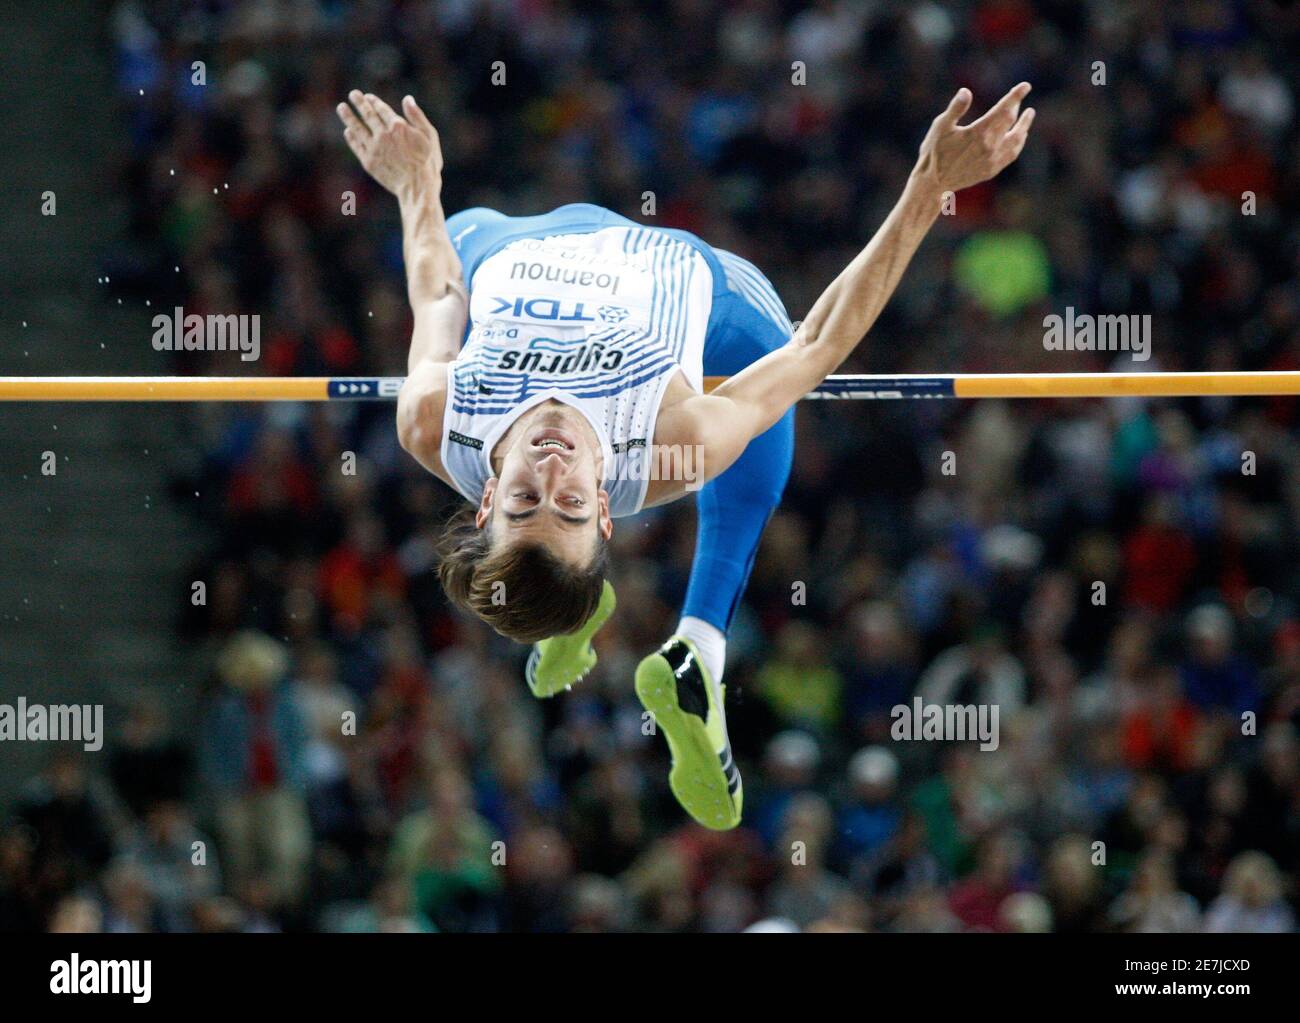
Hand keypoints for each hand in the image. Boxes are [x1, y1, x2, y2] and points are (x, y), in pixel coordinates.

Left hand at [336, 91, 442, 199]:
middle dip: (359, 103)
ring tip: (341, 107)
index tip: (368, 97)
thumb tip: (407, 99)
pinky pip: (357, 146)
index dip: (374, 101)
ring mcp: (374, 148)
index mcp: (398, 126)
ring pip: (357, 128)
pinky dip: (351, 138)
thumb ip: (417, 116)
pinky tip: (348, 132)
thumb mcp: (429, 135)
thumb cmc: (427, 162)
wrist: (418, 188)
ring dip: (348, 116)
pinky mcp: (368, 162)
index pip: (382, 109)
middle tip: (353, 94)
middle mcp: (383, 134)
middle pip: (367, 114)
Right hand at [912, 83, 1034, 195]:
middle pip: (1011, 122)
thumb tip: (966, 91)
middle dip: (1016, 107)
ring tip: (1028, 115)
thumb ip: (955, 108)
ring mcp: (992, 160)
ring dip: (1024, 126)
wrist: (933, 184)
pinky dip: (1018, 143)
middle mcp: (990, 146)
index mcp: (979, 132)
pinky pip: (1011, 155)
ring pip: (1016, 140)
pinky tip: (1018, 138)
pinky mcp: (992, 170)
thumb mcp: (940, 127)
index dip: (1015, 96)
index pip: (1004, 110)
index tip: (1025, 86)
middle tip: (1019, 98)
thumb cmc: (934, 153)